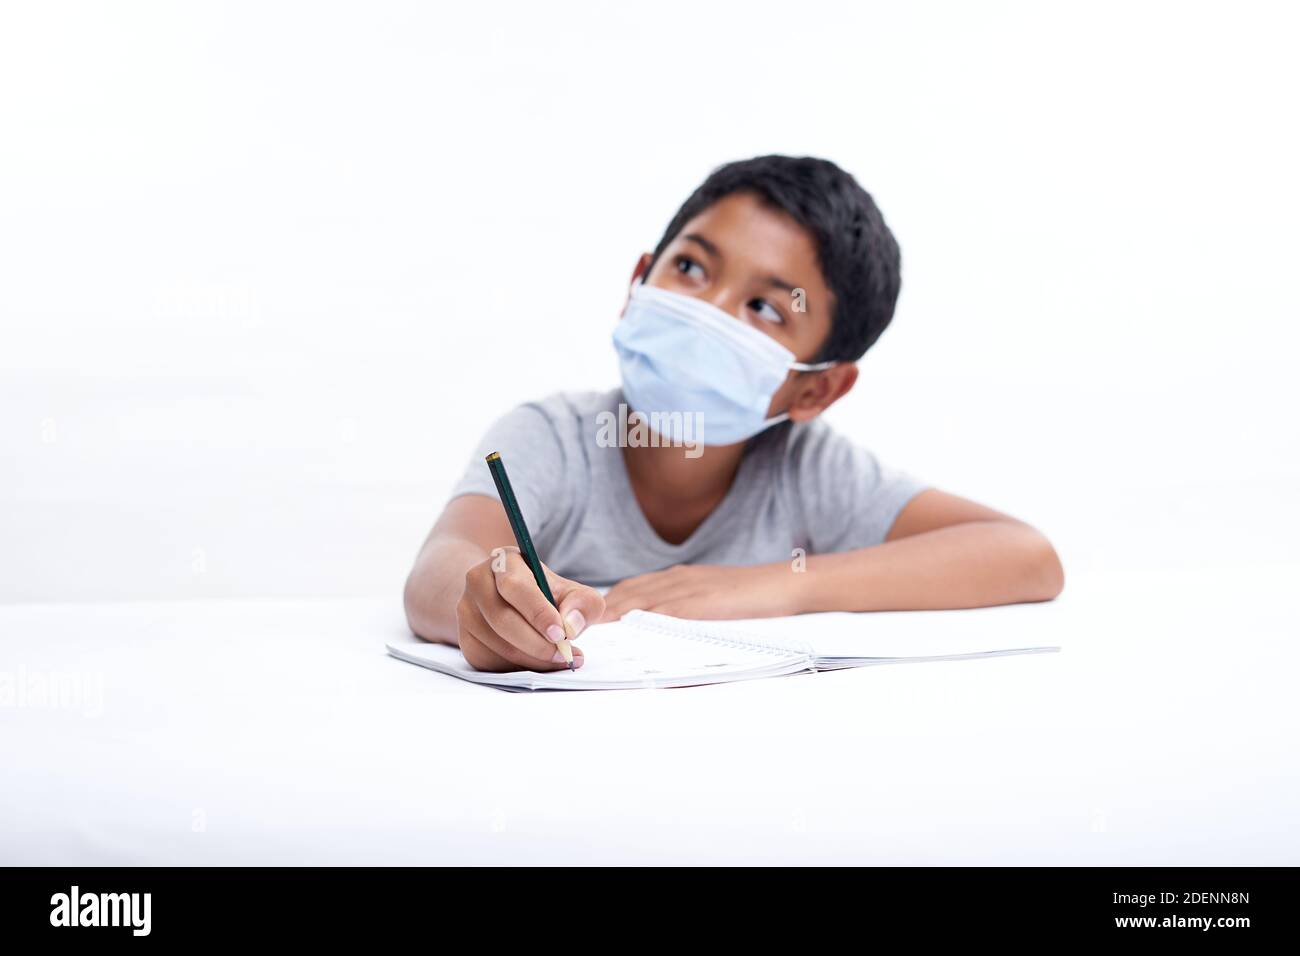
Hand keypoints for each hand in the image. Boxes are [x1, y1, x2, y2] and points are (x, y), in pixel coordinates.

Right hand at [457, 546, 604, 672]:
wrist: (514, 602)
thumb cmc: (547, 595)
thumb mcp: (572, 592)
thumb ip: (583, 603)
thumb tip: (570, 624)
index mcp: (504, 562)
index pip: (515, 586)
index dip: (538, 613)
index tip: (560, 634)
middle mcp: (478, 582)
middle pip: (502, 620)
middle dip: (538, 644)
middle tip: (564, 654)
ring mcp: (466, 611)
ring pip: (497, 645)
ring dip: (533, 660)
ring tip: (559, 660)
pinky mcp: (465, 639)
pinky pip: (491, 663)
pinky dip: (519, 669)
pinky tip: (538, 663)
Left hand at [601, 563, 798, 621]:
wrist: (785, 583)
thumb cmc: (750, 595)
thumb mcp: (709, 598)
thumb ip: (682, 609)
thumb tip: (655, 628)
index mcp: (676, 578)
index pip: (629, 590)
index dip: (605, 606)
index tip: (583, 620)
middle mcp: (677, 579)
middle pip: (627, 594)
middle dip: (600, 613)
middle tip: (576, 630)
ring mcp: (690, 588)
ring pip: (641, 601)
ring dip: (614, 618)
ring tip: (592, 635)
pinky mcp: (704, 600)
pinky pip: (669, 612)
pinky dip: (646, 622)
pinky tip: (632, 633)